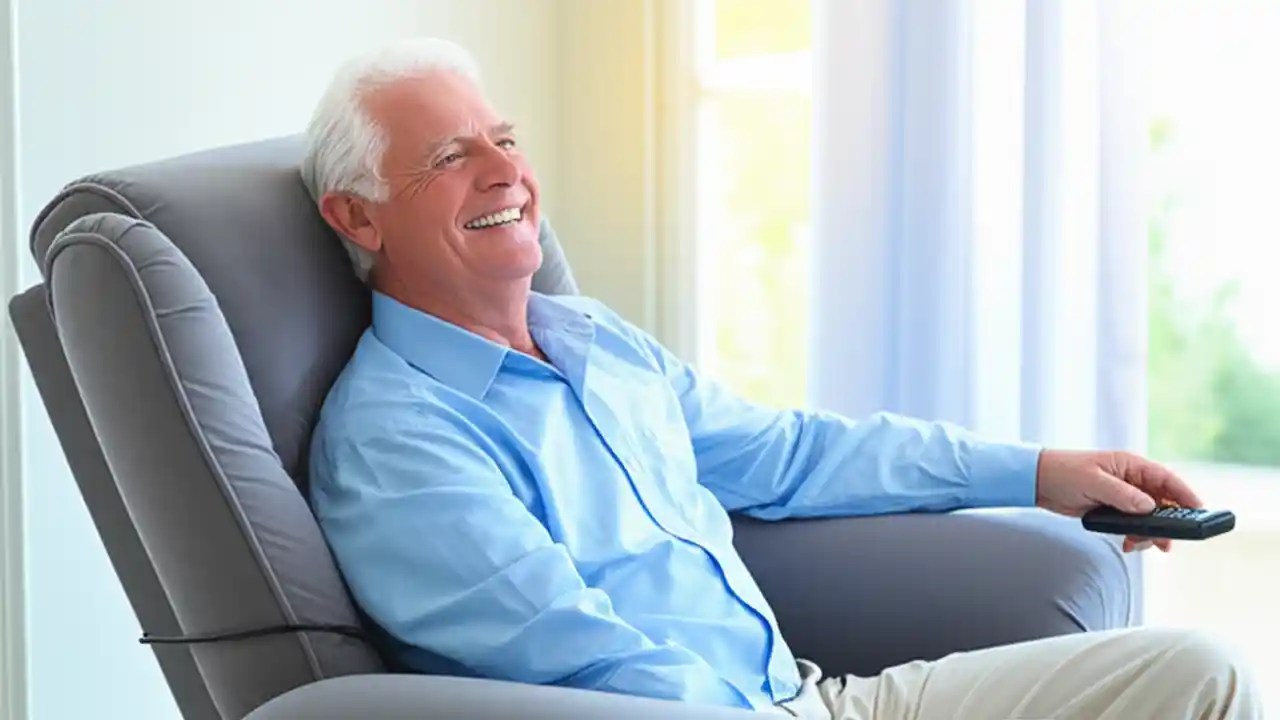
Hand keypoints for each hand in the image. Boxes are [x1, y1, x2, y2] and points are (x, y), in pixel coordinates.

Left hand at [1035, 450, 1202, 552]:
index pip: (1167, 479)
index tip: (1200, 511)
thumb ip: (1122, 495)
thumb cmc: (1064, 472)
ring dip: (1150, 533)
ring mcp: (1123, 496)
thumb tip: (1149, 507)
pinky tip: (1128, 545)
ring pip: (1149, 516)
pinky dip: (1134, 536)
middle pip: (1162, 502)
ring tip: (1141, 545)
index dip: (1185, 494)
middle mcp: (1131, 480)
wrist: (1037, 482)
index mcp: (1130, 465)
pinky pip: (1133, 525)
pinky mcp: (1112, 510)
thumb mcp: (1093, 482)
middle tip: (1169, 541)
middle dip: (1168, 521)